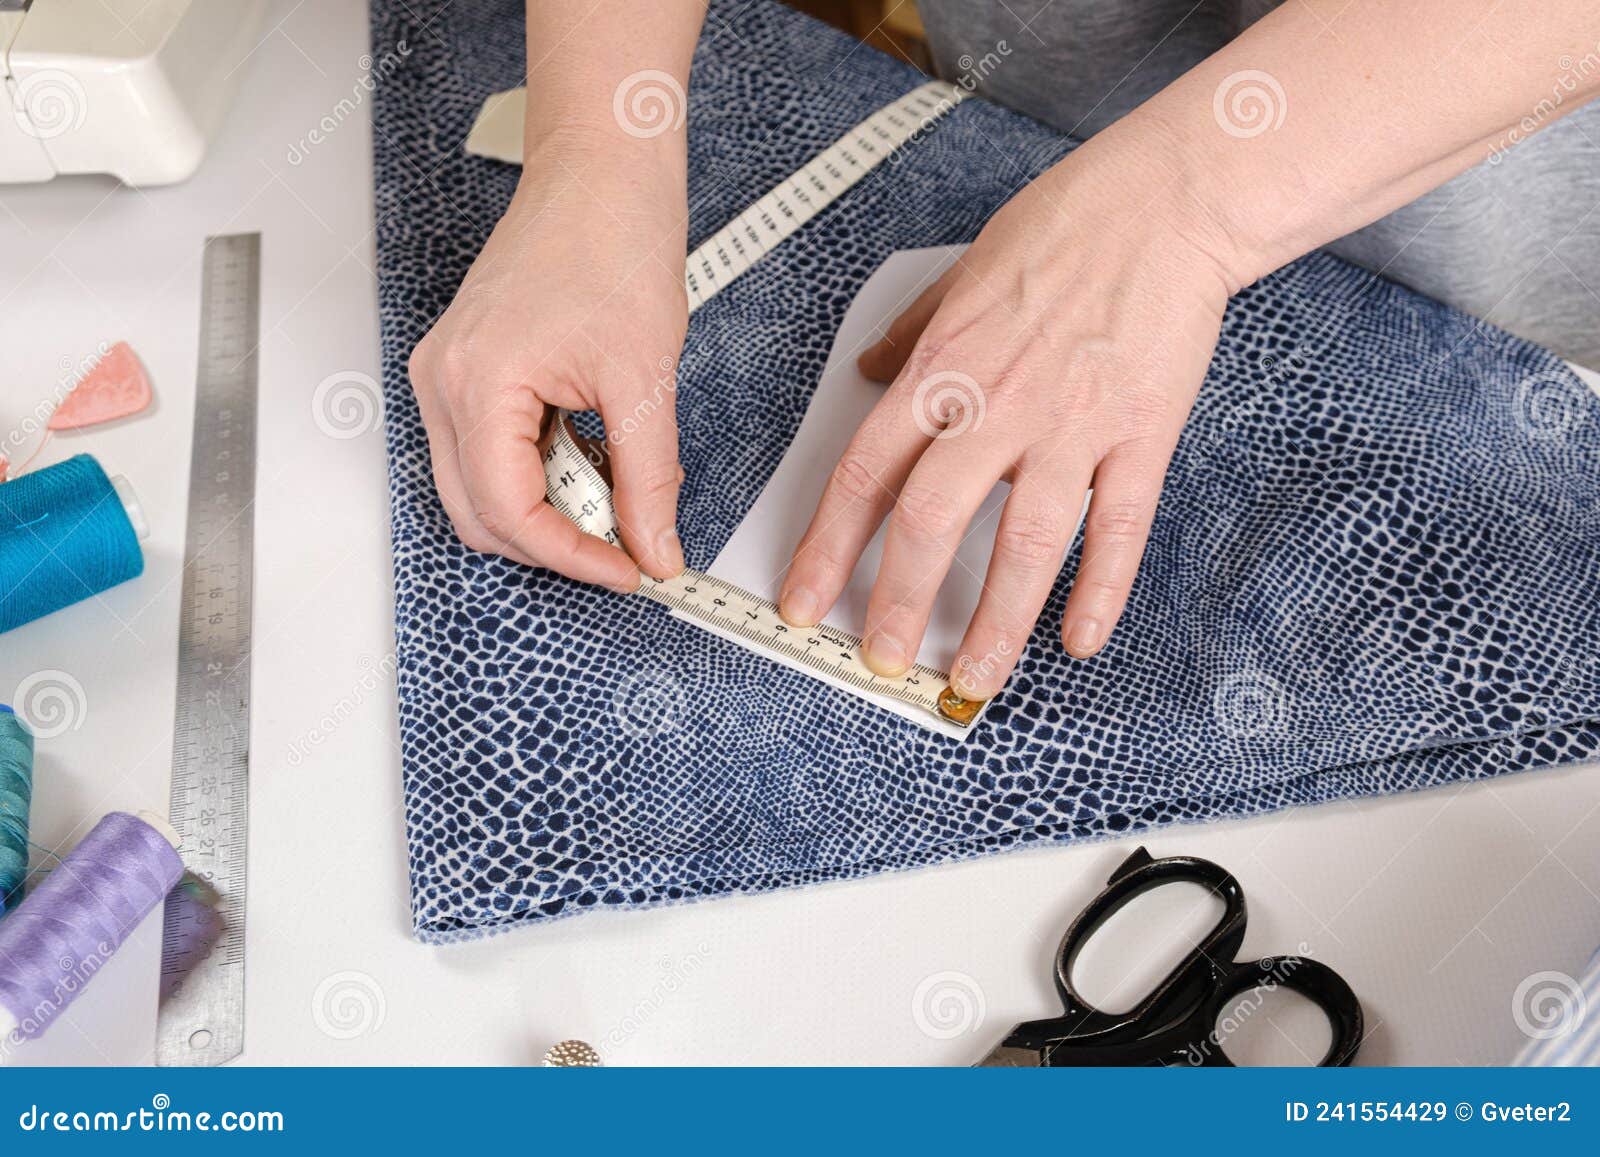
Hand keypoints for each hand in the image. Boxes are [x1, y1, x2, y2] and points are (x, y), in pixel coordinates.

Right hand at [408, 146, 689, 588]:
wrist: (603, 173)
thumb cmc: (612, 240)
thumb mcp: (643, 377)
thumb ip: (648, 477)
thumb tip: (655, 546)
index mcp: (475, 383)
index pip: (507, 513)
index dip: (572, 557)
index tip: (628, 571)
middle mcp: (444, 383)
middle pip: (480, 515)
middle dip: (555, 542)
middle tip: (626, 543)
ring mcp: (450, 376)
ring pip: (483, 490)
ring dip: (548, 508)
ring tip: (617, 487)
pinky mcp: (470, 371)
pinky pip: (492, 452)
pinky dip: (542, 472)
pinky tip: (595, 454)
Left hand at [778, 117, 1241, 700]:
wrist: (1162, 204)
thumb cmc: (1062, 231)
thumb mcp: (957, 276)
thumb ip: (909, 335)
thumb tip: (866, 372)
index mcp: (941, 371)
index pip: (864, 476)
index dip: (827, 548)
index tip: (804, 600)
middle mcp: (996, 406)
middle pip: (929, 524)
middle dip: (897, 604)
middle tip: (883, 660)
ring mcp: (1070, 426)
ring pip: (1023, 544)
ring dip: (995, 622)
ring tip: (974, 676)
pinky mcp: (1140, 436)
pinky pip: (1115, 529)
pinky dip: (1098, 590)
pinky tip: (1079, 639)